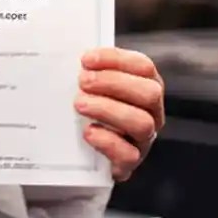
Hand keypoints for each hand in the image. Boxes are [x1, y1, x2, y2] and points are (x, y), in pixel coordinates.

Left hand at [76, 48, 164, 181]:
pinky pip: (129, 155)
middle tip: (83, 82)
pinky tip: (88, 132)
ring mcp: (142, 139)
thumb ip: (88, 71)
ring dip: (108, 109)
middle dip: (114, 82)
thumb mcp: (90, 86)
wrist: (81, 153)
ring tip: (80, 104)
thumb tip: (66, 54)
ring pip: (142, 123)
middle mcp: (151, 112)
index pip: (143, 66)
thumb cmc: (88, 109)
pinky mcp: (129, 162)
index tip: (86, 60)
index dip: (116, 59)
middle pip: (149, 93)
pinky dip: (107, 142)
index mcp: (144, 86)